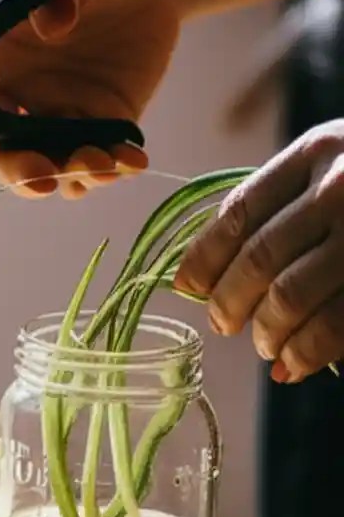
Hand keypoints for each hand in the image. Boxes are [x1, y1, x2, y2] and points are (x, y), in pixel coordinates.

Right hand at [0, 0, 178, 198]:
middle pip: (1, 150)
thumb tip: (52, 23)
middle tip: (43, 177)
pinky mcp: (101, 125)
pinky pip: (99, 158)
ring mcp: (57, 116)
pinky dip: (113, 168)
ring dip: (69, 176)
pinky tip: (130, 160)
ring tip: (102, 163)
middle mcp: (15, 97)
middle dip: (18, 171)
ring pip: (50, 163)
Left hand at [174, 120, 343, 382]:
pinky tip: (295, 363)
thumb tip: (202, 278)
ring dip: (268, 332)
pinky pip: (337, 321)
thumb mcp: (337, 164)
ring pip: (293, 295)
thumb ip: (283, 204)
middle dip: (230, 303)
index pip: (238, 212)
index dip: (205, 257)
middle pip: (259, 258)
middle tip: (224, 326)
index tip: (188, 287)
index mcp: (317, 152)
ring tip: (265, 346)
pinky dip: (308, 351)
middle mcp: (343, 185)